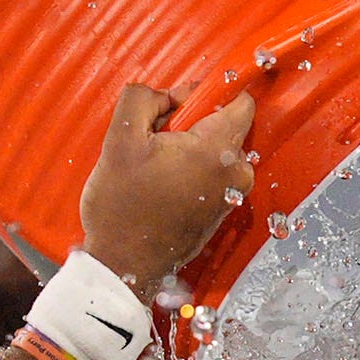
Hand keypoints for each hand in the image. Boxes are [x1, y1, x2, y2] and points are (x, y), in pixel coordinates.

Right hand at [75, 86, 260, 297]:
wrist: (124, 267)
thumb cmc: (121, 210)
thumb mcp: (119, 139)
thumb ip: (144, 98)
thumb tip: (171, 95)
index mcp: (218, 151)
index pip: (240, 100)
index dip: (207, 93)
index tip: (179, 104)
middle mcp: (235, 173)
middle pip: (224, 123)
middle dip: (191, 123)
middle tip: (156, 141)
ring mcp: (232, 194)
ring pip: (216, 148)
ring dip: (187, 147)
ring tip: (155, 168)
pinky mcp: (222, 210)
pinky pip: (212, 172)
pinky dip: (190, 170)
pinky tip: (162, 185)